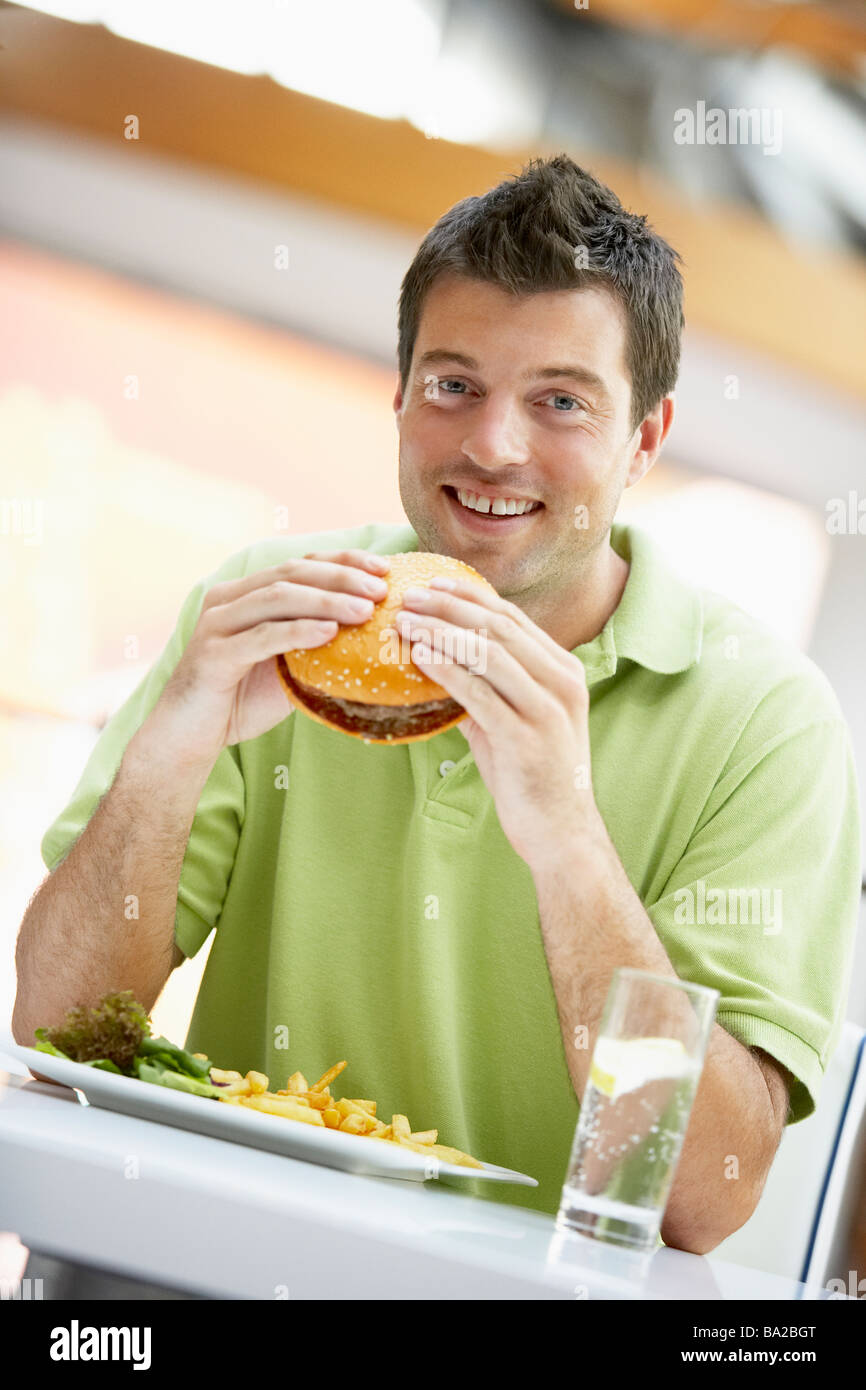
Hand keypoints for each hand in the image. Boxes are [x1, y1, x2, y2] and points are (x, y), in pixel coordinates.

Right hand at [153, 549, 389, 766]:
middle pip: (291, 574)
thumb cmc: (241, 701)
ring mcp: (216, 624)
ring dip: (326, 601)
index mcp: (245, 594)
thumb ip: (316, 645)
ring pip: (277, 599)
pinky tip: (329, 632)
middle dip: (341, 577)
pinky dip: (298, 631)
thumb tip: (372, 638)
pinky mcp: (212, 655)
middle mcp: (228, 599)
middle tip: (380, 590)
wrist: (190, 737)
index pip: (299, 565)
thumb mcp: (287, 666)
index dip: (342, 560)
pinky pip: (261, 637)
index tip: (383, 568)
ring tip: (364, 611)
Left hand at [395, 574, 603, 873]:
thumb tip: (439, 660)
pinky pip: (480, 693)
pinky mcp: (526, 737)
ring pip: (489, 652)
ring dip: (442, 632)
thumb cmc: (532, 775)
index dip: (471, 596)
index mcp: (563, 671)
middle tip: (411, 596)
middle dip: (450, 606)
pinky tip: (420, 658)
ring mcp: (547, 709)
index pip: (512, 618)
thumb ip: (487, 688)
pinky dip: (447, 669)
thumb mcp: (514, 720)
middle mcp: (562, 682)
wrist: (560, 830)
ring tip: (406, 623)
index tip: (434, 584)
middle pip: (499, 627)